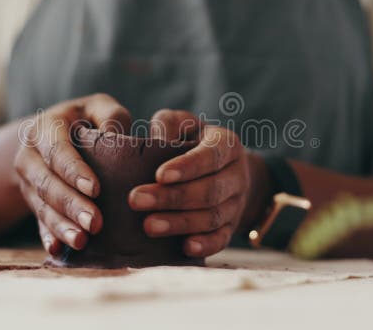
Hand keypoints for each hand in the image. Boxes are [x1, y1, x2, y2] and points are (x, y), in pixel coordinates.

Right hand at [14, 94, 131, 255]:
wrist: (54, 133)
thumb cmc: (88, 119)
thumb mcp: (98, 107)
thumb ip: (110, 116)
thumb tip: (115, 137)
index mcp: (45, 127)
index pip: (57, 151)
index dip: (74, 171)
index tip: (95, 189)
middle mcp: (29, 155)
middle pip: (46, 183)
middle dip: (70, 205)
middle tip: (95, 223)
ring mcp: (27, 181)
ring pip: (40, 205)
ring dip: (60, 225)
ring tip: (81, 241)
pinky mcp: (32, 201)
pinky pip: (37, 221)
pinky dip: (48, 236)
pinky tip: (57, 251)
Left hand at [128, 110, 269, 257]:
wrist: (224, 170)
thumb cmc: (191, 141)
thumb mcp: (183, 124)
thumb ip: (169, 124)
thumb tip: (156, 138)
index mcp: (227, 145)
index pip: (211, 156)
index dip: (187, 167)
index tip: (159, 175)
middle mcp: (237, 175)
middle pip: (209, 190)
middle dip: (172, 198)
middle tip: (136, 200)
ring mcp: (236, 204)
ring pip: (212, 217)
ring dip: (180, 223)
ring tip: (148, 226)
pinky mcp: (231, 228)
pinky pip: (222, 239)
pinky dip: (205, 245)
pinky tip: (185, 248)